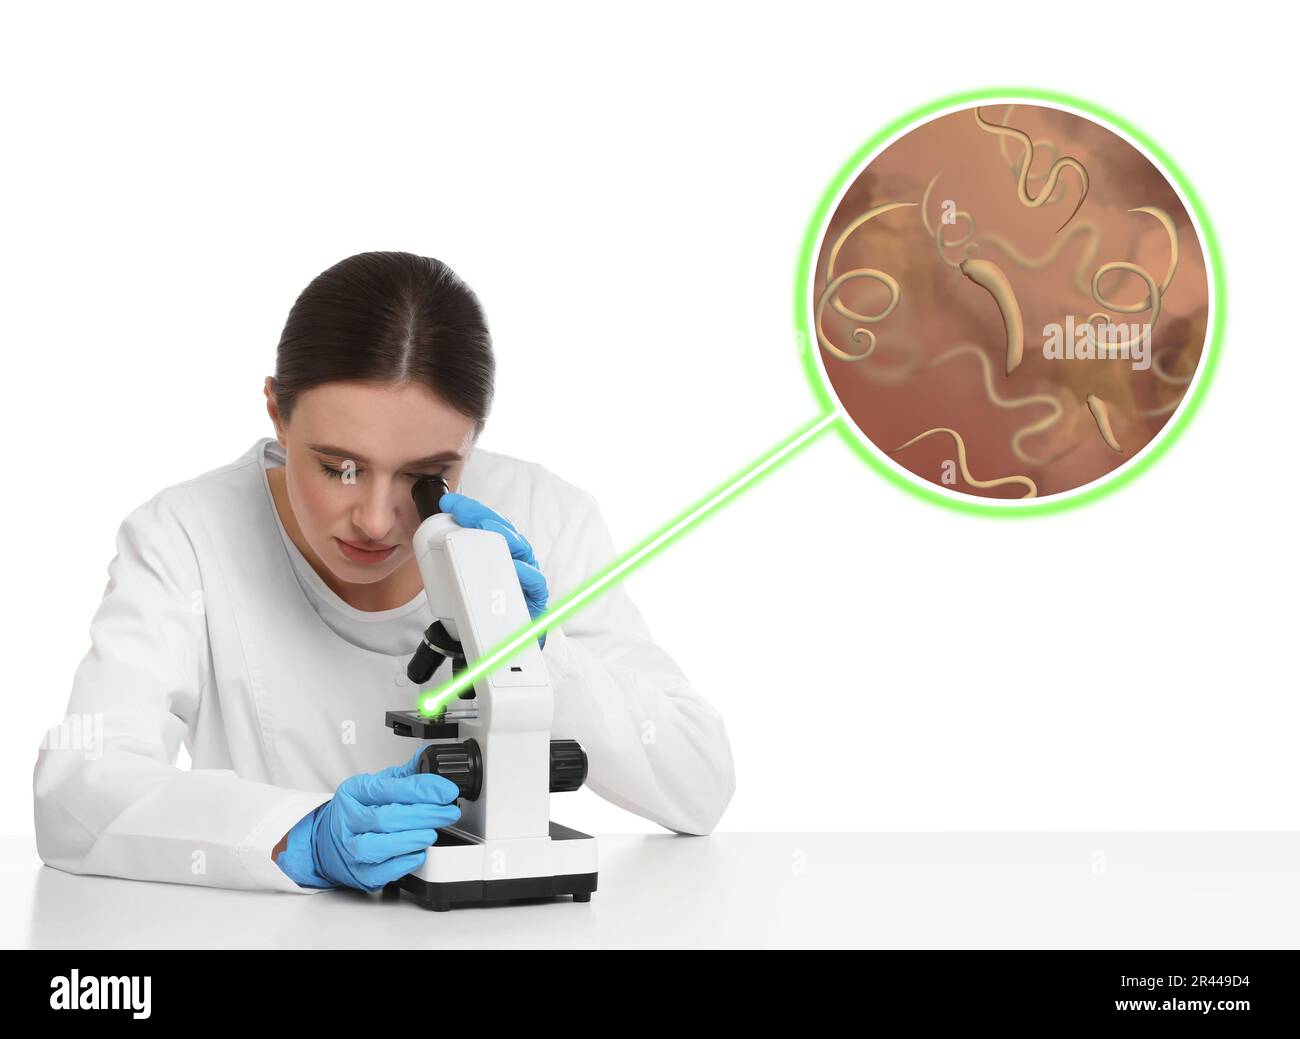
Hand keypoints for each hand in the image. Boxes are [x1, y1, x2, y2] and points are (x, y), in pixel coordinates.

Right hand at [275, 747, 460, 891]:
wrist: (326, 842)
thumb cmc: (356, 812)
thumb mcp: (374, 786)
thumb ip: (403, 775)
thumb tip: (428, 757)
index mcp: (355, 792)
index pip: (390, 789)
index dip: (422, 790)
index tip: (446, 791)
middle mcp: (349, 820)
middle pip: (385, 818)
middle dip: (423, 815)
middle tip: (448, 813)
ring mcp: (350, 848)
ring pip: (376, 846)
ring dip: (408, 840)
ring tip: (431, 833)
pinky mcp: (358, 873)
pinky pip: (378, 872)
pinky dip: (400, 865)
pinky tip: (418, 855)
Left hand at [439, 491, 548, 648]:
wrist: (495, 649)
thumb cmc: (479, 613)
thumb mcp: (459, 587)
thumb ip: (449, 567)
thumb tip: (428, 547)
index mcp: (498, 554)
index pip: (486, 525)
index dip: (470, 510)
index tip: (450, 503)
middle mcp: (515, 561)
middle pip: (505, 532)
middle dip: (483, 518)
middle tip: (464, 512)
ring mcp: (526, 579)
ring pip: (521, 552)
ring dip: (505, 539)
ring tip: (486, 530)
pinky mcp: (535, 600)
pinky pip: (535, 584)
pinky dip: (526, 576)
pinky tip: (514, 568)